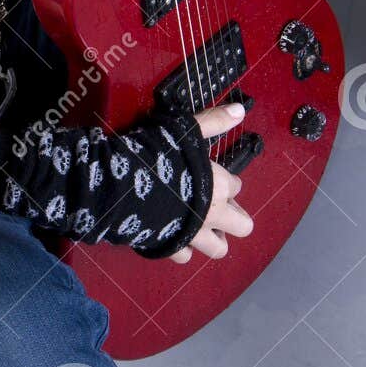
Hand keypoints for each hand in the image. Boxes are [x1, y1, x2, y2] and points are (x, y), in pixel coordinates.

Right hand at [163, 103, 253, 262]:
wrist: (123, 185)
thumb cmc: (156, 155)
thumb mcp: (186, 129)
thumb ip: (213, 121)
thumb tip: (240, 110)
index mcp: (219, 185)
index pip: (236, 186)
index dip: (226, 181)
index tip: (214, 175)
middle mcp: (212, 213)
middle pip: (242, 226)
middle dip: (234, 218)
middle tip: (219, 207)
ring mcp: (193, 234)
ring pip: (218, 249)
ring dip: (214, 239)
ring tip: (204, 228)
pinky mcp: (171, 246)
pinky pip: (185, 256)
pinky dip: (182, 248)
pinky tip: (175, 235)